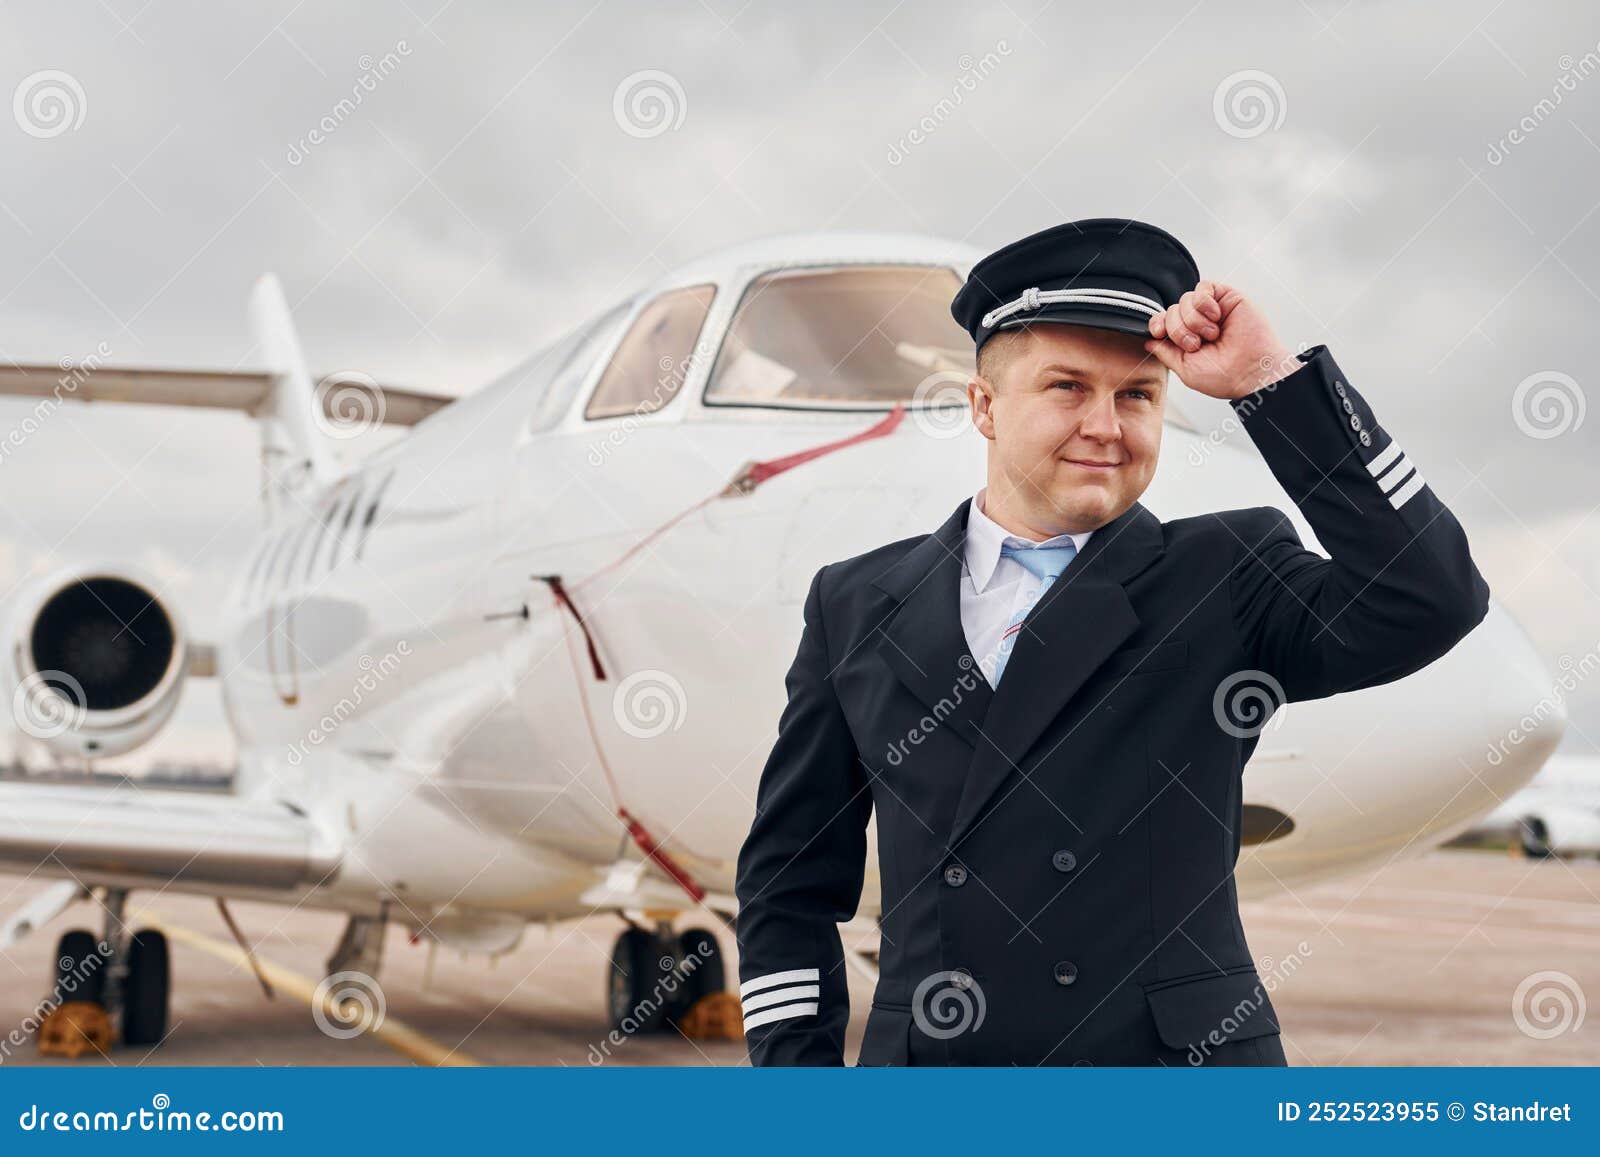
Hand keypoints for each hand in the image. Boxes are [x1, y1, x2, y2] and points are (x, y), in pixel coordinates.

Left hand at [1143, 281, 1296, 399]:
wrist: (1252, 371)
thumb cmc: (1224, 376)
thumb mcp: (1186, 369)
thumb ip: (1166, 353)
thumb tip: (1147, 341)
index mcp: (1187, 339)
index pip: (1162, 322)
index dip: (1156, 324)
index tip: (1158, 333)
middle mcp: (1198, 323)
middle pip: (1171, 311)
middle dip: (1178, 329)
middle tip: (1196, 344)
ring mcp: (1212, 309)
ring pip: (1185, 299)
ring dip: (1193, 320)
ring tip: (1211, 334)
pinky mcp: (1226, 297)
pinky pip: (1203, 287)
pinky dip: (1204, 303)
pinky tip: (1215, 317)